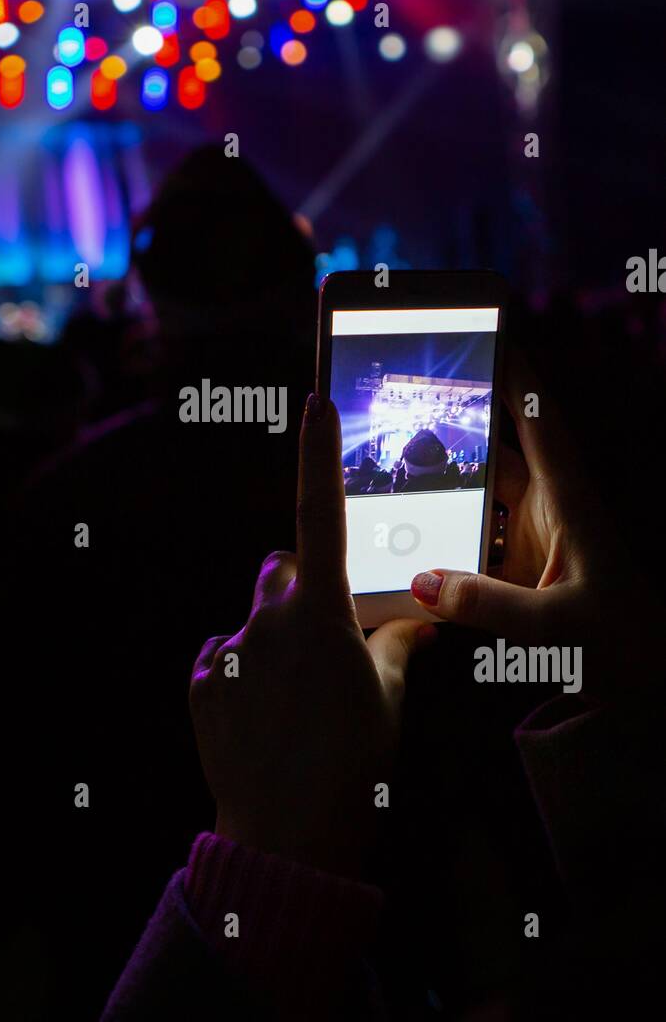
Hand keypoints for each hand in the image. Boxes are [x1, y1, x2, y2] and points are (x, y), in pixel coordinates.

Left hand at [189, 393, 433, 880]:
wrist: (287, 833)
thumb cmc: (352, 763)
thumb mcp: (390, 699)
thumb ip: (397, 645)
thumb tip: (417, 618)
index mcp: (320, 612)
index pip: (319, 514)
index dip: (317, 454)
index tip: (314, 400)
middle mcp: (266, 616)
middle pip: (281, 571)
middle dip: (301, 588)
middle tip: (329, 642)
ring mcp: (228, 648)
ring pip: (253, 617)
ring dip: (272, 637)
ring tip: (295, 699)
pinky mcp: (201, 681)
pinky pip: (225, 655)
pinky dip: (242, 671)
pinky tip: (261, 716)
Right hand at [410, 348, 657, 695]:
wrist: (653, 687)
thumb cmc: (626, 644)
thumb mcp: (559, 627)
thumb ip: (488, 605)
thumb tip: (422, 583)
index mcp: (568, 501)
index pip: (539, 422)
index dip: (514, 376)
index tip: (484, 334)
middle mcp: (547, 513)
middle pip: (494, 455)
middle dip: (453, 432)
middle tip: (400, 406)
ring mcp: (530, 544)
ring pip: (475, 504)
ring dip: (439, 494)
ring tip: (383, 473)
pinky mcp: (516, 579)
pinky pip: (469, 553)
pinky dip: (440, 550)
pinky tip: (401, 549)